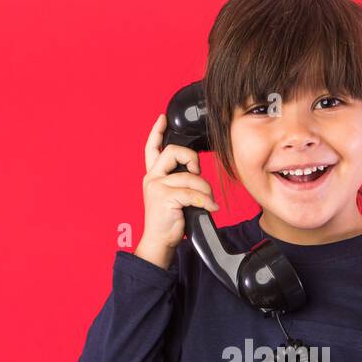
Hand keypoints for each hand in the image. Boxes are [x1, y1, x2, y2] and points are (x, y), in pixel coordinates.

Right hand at [135, 113, 220, 269]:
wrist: (159, 242)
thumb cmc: (168, 220)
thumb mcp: (171, 196)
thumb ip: (178, 181)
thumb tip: (196, 173)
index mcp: (153, 176)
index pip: (152, 148)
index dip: (157, 132)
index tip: (162, 119)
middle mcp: (152, 178)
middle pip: (174, 151)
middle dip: (193, 160)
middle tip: (197, 175)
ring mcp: (157, 187)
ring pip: (191, 177)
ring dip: (204, 191)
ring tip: (205, 202)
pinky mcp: (164, 197)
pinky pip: (194, 193)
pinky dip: (206, 202)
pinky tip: (209, 208)